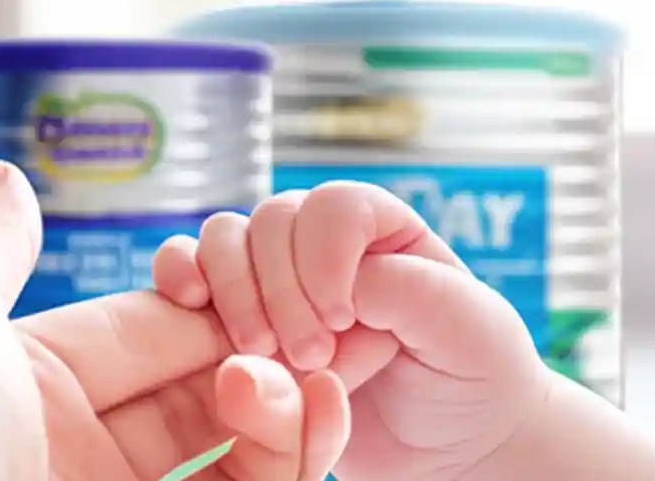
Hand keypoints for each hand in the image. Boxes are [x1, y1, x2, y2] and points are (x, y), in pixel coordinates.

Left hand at [0, 161, 348, 480]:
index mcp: (21, 385)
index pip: (142, 328)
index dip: (208, 300)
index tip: (265, 279)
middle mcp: (72, 449)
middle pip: (198, 386)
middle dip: (258, 350)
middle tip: (302, 328)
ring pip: (236, 446)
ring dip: (284, 400)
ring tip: (300, 371)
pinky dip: (294, 454)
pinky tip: (317, 410)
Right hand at [151, 182, 552, 479]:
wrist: (449, 447)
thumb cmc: (473, 377)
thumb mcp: (470, 329)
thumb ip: (412, 292)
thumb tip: (340, 283)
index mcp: (384, 229)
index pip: (335, 206)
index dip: (326, 257)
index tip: (344, 320)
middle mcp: (326, 244)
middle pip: (272, 220)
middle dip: (281, 290)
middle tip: (312, 356)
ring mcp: (280, 280)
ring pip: (225, 240)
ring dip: (234, 293)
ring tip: (263, 353)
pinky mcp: (245, 320)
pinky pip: (192, 274)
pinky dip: (181, 280)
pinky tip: (192, 307)